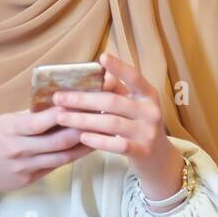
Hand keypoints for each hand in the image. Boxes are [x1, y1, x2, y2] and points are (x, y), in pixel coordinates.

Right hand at [0, 105, 92, 195]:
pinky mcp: (29, 180)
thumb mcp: (2, 122)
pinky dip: (71, 157)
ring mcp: (25, 167)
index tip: (84, 101)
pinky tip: (84, 148)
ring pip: (62, 157)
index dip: (66, 112)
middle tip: (102, 117)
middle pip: (59, 140)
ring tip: (101, 133)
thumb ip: (27, 117)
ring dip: (84, 145)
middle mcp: (18, 149)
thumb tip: (57, 105)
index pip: (43, 120)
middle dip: (83, 128)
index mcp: (10, 129)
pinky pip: (55, 166)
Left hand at [52, 52, 182, 199]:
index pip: (134, 77)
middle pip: (113, 101)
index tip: (102, 57)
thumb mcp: (133, 107)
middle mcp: (151, 111)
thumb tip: (101, 74)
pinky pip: (118, 144)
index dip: (119, 67)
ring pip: (112, 123)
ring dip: (83, 120)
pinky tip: (82, 137)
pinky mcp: (143, 151)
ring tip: (62, 118)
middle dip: (83, 99)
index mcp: (148, 95)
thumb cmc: (139, 127)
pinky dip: (98, 140)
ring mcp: (148, 132)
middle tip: (58, 98)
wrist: (159, 160)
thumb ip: (119, 91)